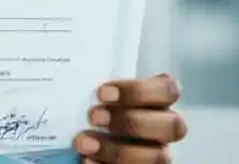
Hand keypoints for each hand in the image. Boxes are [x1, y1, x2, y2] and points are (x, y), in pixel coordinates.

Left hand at [72, 73, 187, 162]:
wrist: (80, 139)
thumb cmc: (87, 111)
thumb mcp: (89, 95)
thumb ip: (90, 88)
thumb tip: (67, 83)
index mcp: (153, 101)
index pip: (167, 89)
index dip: (138, 90)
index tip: (102, 93)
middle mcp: (162, 128)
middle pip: (172, 125)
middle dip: (131, 122)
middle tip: (93, 117)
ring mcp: (156, 152)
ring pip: (158, 156)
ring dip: (118, 151)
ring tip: (84, 144)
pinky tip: (86, 161)